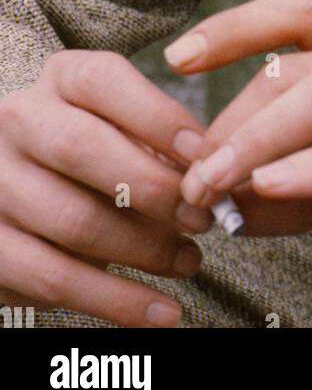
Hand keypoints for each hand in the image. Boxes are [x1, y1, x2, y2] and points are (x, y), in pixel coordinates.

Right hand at [0, 50, 215, 326]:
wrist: (22, 191)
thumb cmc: (98, 154)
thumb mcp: (121, 128)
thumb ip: (159, 142)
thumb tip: (214, 172)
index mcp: (59, 78)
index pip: (102, 80)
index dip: (159, 117)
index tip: (208, 155)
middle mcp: (17, 121)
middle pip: (82, 148)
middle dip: (154, 188)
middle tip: (203, 217)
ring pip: (73, 219)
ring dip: (144, 249)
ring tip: (189, 261)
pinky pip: (56, 279)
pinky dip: (118, 301)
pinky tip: (161, 311)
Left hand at [166, 0, 311, 279]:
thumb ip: (303, 179)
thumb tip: (227, 203)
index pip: (300, 8)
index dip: (235, 25)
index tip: (177, 55)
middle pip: (297, 60)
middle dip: (229, 117)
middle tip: (187, 173)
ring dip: (255, 141)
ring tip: (211, 185)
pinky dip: (311, 168)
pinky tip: (270, 191)